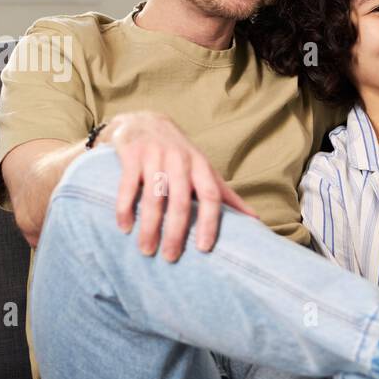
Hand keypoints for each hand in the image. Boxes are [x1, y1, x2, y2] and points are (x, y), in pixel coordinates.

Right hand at [104, 111, 257, 261]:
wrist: (146, 121)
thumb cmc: (180, 155)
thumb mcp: (205, 170)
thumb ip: (226, 195)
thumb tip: (254, 220)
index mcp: (201, 166)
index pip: (210, 196)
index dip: (210, 222)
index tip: (204, 248)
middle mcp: (180, 160)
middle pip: (180, 200)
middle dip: (175, 232)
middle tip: (170, 257)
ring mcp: (155, 156)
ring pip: (153, 196)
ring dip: (149, 226)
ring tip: (146, 250)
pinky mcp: (132, 155)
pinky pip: (128, 186)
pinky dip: (124, 208)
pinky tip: (125, 228)